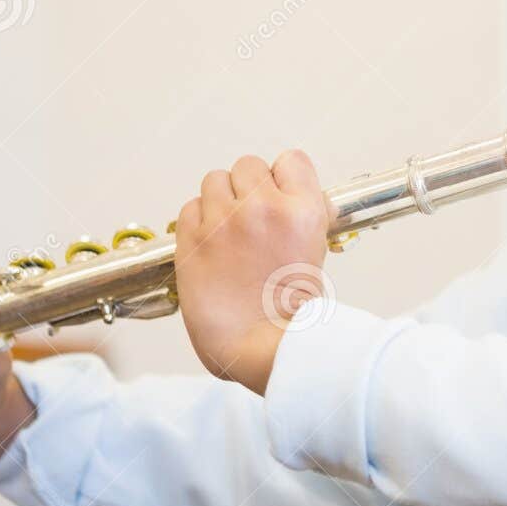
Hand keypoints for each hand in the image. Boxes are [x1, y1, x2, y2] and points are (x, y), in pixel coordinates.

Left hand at [173, 149, 333, 393]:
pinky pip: (190, 207)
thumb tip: (293, 191)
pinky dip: (198, 221)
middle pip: (249, 166)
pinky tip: (211, 246)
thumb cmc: (289, 309)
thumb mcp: (316, 249)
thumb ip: (303, 213)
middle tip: (252, 221)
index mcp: (302, 211)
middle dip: (250, 189)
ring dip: (221, 201)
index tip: (279, 196)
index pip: (291, 160)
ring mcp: (224, 222)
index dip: (284, 178)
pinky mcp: (193, 239)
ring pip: (215, 180)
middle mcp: (263, 209)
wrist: (258, 345)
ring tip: (229, 232)